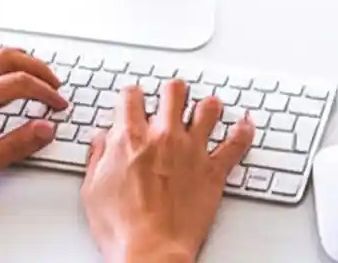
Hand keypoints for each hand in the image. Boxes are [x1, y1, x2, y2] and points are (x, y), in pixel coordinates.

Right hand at [81, 81, 254, 262]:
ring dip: (208, 106)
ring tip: (206, 110)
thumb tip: (102, 140)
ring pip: (209, 107)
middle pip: (174, 90)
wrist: (150, 251)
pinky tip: (245, 124)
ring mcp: (191, 151)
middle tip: (173, 100)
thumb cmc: (122, 228)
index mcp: (129, 139)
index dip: (133, 95)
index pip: (132, 95)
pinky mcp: (214, 170)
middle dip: (173, 92)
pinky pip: (237, 142)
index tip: (136, 100)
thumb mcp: (92, 189)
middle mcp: (163, 137)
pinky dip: (244, 131)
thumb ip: (98, 157)